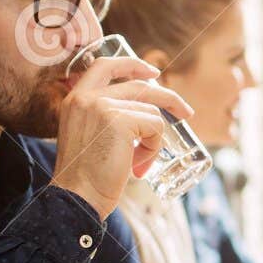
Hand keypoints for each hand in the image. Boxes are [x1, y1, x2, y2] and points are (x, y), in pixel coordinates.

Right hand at [51, 55, 193, 216]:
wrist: (76, 197)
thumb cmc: (86, 177)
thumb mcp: (89, 136)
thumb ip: (105, 119)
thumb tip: (144, 111)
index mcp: (76, 99)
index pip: (104, 65)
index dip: (132, 65)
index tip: (153, 73)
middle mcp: (87, 97)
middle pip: (140, 86)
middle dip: (168, 98)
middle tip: (186, 112)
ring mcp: (103, 105)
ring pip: (151, 113)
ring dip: (152, 141)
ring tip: (138, 163)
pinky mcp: (120, 120)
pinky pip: (155, 127)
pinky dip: (153, 148)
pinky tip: (137, 166)